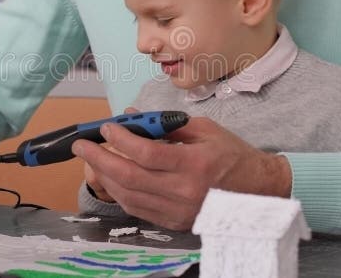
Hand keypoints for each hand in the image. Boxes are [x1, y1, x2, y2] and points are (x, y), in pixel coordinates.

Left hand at [72, 116, 291, 229]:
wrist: (258, 191)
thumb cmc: (233, 156)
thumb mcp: (204, 130)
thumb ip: (166, 124)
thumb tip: (132, 116)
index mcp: (195, 164)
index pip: (146, 154)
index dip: (121, 140)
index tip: (106, 128)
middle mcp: (184, 191)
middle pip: (130, 177)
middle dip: (100, 159)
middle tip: (82, 145)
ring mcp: (178, 211)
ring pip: (128, 196)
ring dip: (105, 177)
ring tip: (92, 159)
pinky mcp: (174, 222)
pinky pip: (137, 209)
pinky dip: (119, 193)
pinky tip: (111, 178)